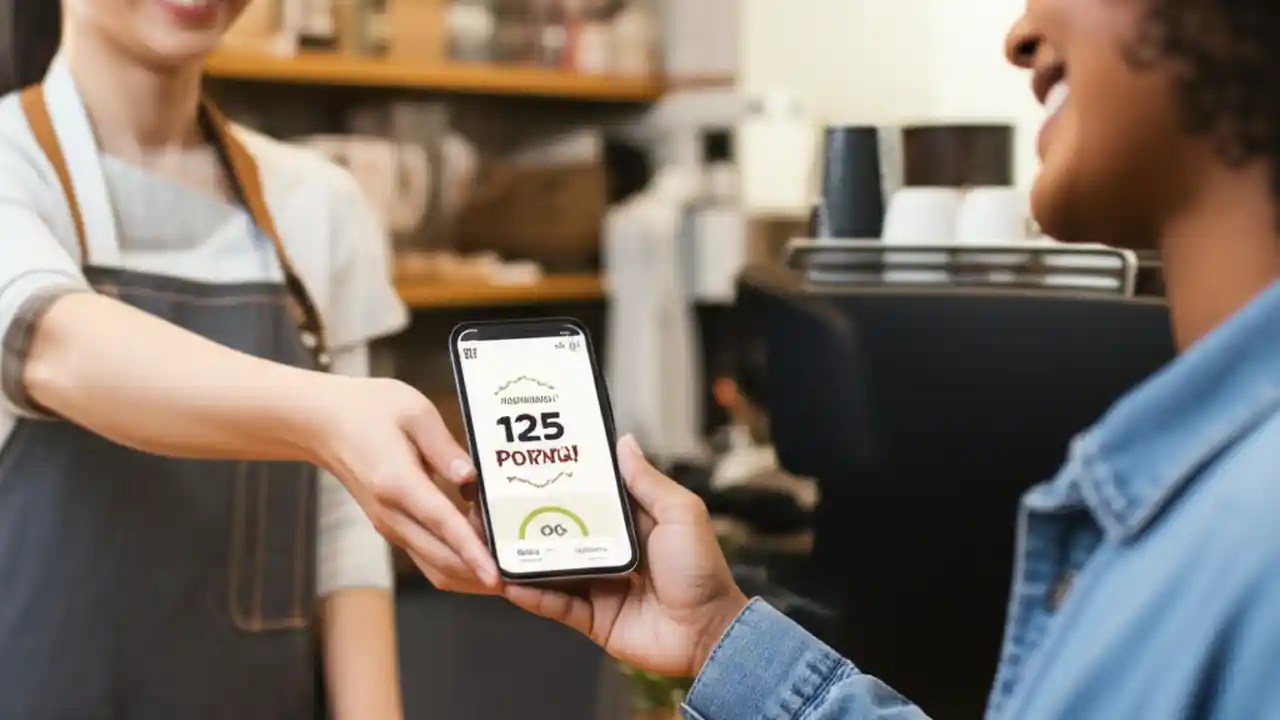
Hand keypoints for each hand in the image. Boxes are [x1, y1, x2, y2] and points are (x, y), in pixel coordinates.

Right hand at [314, 377, 498, 590]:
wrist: (322, 423)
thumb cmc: (369, 409)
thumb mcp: (414, 412)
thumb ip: (446, 447)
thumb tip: (472, 477)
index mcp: (397, 483)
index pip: (442, 524)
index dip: (472, 551)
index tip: (496, 574)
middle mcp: (391, 514)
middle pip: (441, 560)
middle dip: (482, 575)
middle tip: (522, 578)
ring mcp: (390, 525)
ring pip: (434, 567)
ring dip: (471, 575)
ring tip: (509, 573)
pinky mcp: (392, 527)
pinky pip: (427, 557)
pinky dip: (456, 563)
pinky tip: (483, 553)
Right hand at [503, 436, 749, 677]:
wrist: (708, 633)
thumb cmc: (701, 570)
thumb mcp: (680, 514)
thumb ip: (648, 481)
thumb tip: (624, 442)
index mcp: (628, 522)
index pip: (586, 496)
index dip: (559, 482)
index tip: (528, 464)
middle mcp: (608, 550)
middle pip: (558, 530)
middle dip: (527, 518)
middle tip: (491, 502)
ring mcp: (596, 584)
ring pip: (548, 566)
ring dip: (520, 555)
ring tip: (488, 539)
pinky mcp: (590, 617)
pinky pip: (553, 604)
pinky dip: (530, 593)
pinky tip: (507, 580)